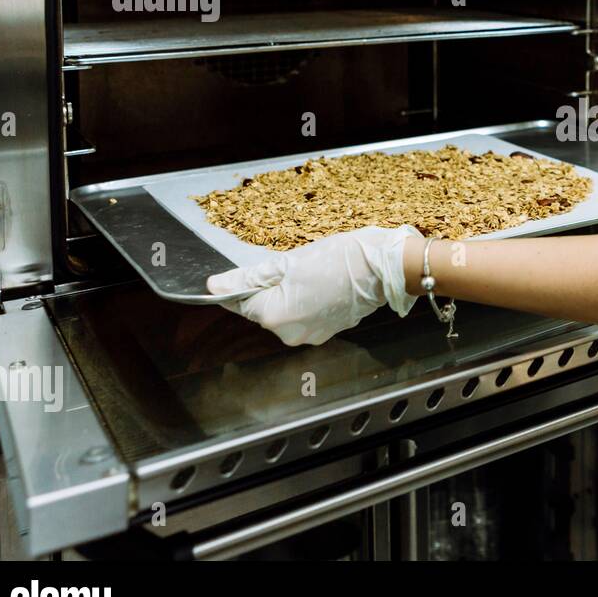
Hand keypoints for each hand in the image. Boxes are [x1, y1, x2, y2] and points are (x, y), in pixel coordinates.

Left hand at [206, 225, 422, 345]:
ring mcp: (309, 337)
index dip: (247, 283)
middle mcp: (289, 334)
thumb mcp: (287, 262)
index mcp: (274, 316)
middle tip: (293, 268)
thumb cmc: (338, 259)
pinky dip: (307, 304)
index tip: (263, 270)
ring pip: (285, 314)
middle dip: (271, 290)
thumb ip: (248, 277)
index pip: (241, 302)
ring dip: (289, 297)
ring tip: (311, 275)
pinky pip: (304, 318)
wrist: (382, 268)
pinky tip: (323, 286)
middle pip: (263, 310)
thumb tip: (215, 286)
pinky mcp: (326, 333)